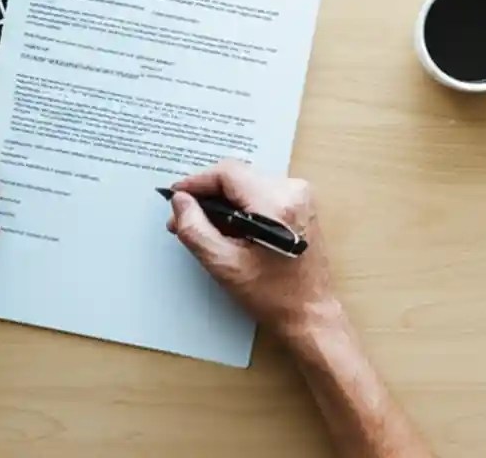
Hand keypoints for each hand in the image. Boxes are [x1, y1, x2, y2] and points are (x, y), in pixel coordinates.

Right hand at [167, 160, 342, 341]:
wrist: (310, 312)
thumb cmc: (272, 295)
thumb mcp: (224, 265)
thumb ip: (195, 229)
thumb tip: (180, 201)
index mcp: (277, 203)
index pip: (228, 173)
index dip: (196, 182)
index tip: (175, 198)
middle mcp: (293, 190)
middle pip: (237, 176)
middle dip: (207, 195)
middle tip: (183, 219)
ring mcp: (301, 195)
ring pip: (247, 183)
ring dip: (223, 200)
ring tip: (203, 227)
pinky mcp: (302, 203)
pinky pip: (261, 191)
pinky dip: (241, 204)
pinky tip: (227, 227)